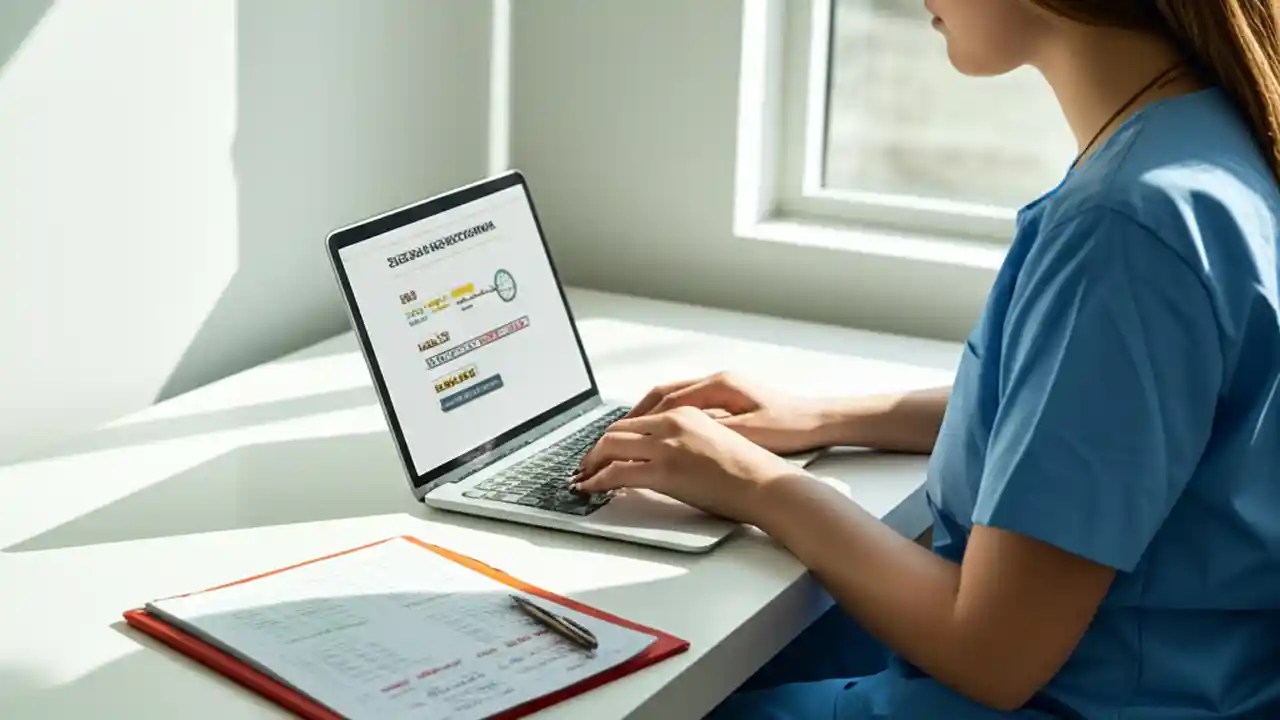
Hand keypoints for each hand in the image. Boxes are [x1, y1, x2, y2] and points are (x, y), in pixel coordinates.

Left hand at [572, 407, 801, 524]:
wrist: (766, 485)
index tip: (605, 447)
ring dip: (591, 463)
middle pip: (617, 429)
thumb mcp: (715, 439)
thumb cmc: (749, 471)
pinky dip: (597, 481)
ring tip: (584, 477)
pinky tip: (591, 488)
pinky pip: (617, 473)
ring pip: (611, 446)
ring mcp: (667, 445)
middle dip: (596, 448)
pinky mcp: (664, 471)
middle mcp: (673, 422)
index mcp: (686, 412)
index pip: (636, 418)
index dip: (614, 434)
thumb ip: (686, 438)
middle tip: (586, 464)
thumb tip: (663, 453)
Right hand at [626, 372, 828, 454]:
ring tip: (627, 435)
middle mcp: (717, 380)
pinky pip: (685, 401)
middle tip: (612, 436)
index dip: (640, 421)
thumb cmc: (789, 426)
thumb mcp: (749, 432)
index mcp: (720, 385)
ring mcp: (721, 387)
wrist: (818, 420)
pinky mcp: (726, 397)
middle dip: (635, 415)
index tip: (620, 437)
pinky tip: (658, 432)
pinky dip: (665, 414)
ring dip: (647, 413)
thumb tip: (675, 435)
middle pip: (663, 393)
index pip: (667, 400)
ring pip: (671, 396)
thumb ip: (712, 431)